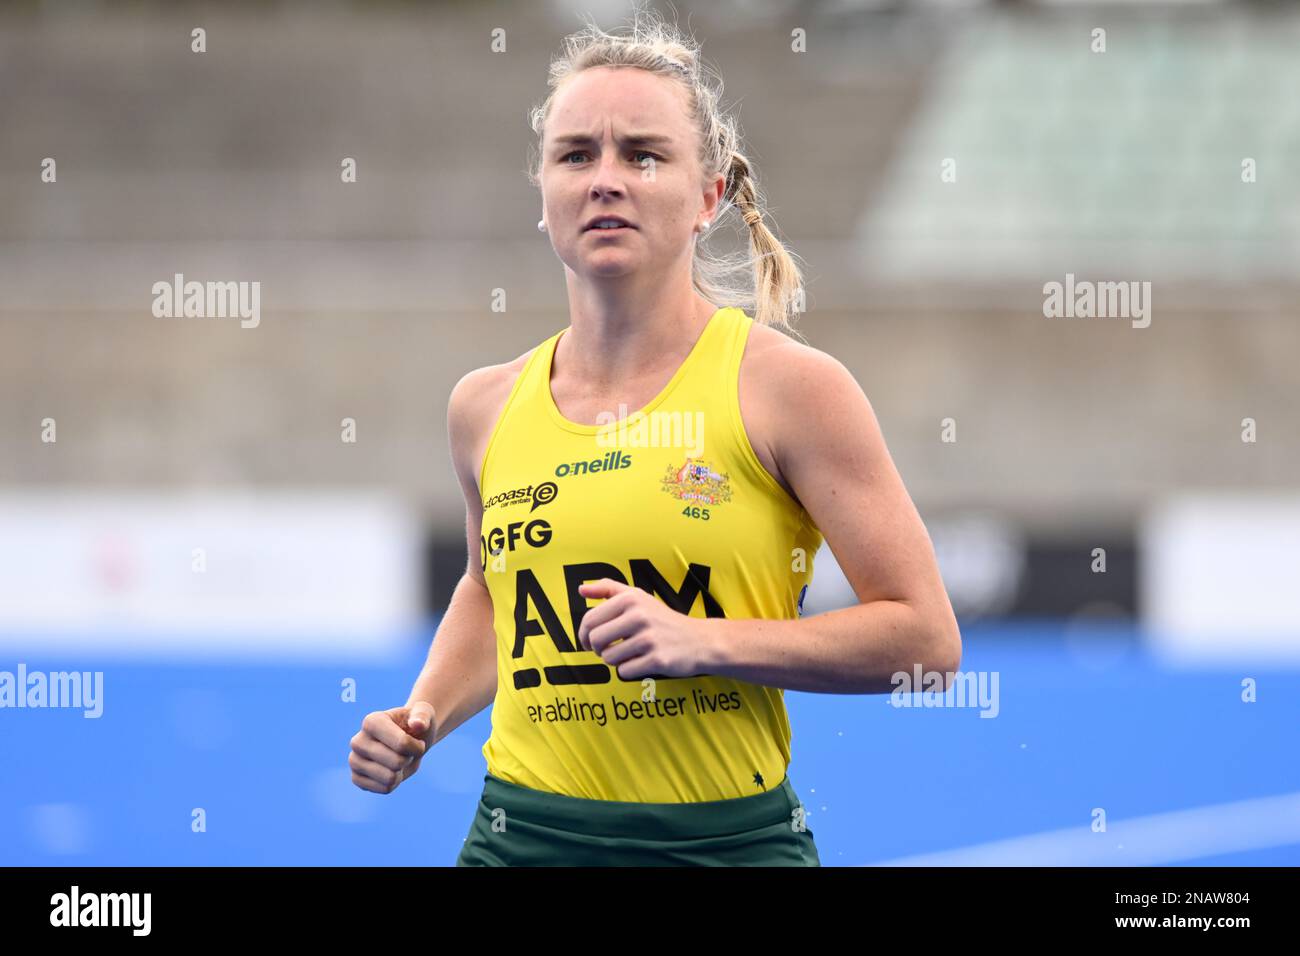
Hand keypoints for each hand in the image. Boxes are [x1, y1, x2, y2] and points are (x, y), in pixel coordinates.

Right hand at [349, 701, 435, 793]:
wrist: (408, 740)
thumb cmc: (415, 724)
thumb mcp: (424, 713)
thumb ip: (423, 715)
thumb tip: (418, 724)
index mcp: (371, 722)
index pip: (402, 744)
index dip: (417, 747)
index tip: (417, 740)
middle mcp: (357, 741)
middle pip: (397, 763)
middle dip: (409, 759)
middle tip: (406, 751)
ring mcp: (354, 761)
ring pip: (390, 779)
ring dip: (402, 771)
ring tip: (398, 759)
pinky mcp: (356, 778)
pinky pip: (385, 789)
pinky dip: (395, 783)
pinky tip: (390, 770)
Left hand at [576, 579, 712, 679]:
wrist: (700, 640)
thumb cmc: (663, 619)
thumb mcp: (638, 596)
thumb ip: (608, 589)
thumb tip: (581, 589)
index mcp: (630, 598)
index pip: (589, 620)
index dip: (584, 634)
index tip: (589, 641)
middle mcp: (639, 616)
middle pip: (595, 640)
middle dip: (597, 649)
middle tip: (607, 650)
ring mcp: (649, 638)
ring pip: (608, 658)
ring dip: (614, 660)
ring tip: (628, 653)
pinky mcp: (657, 659)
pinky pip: (624, 671)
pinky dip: (628, 669)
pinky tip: (641, 661)